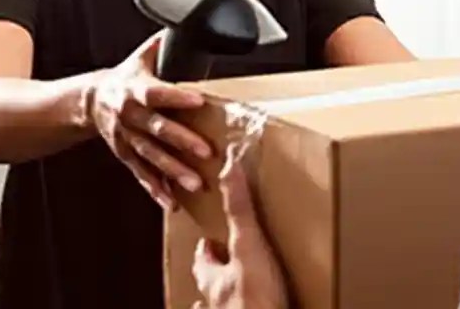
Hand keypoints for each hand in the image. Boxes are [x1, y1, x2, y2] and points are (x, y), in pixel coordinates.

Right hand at [89, 33, 211, 209]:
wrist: (89, 100)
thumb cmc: (124, 78)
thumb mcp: (140, 58)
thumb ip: (162, 44)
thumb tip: (186, 16)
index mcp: (136, 89)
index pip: (159, 93)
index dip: (177, 97)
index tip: (198, 101)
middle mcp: (130, 116)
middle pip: (157, 130)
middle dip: (181, 141)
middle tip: (205, 152)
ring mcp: (126, 138)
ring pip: (151, 156)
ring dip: (173, 171)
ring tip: (195, 183)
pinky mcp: (125, 155)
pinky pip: (141, 174)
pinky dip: (155, 189)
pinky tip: (171, 202)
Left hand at [191, 156, 287, 308]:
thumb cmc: (256, 301)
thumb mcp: (249, 247)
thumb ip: (239, 209)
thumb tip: (228, 165)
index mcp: (215, 281)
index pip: (203, 261)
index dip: (205, 250)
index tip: (208, 241)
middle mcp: (217, 305)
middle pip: (209, 291)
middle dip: (213, 279)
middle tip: (221, 267)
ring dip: (226, 304)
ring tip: (234, 300)